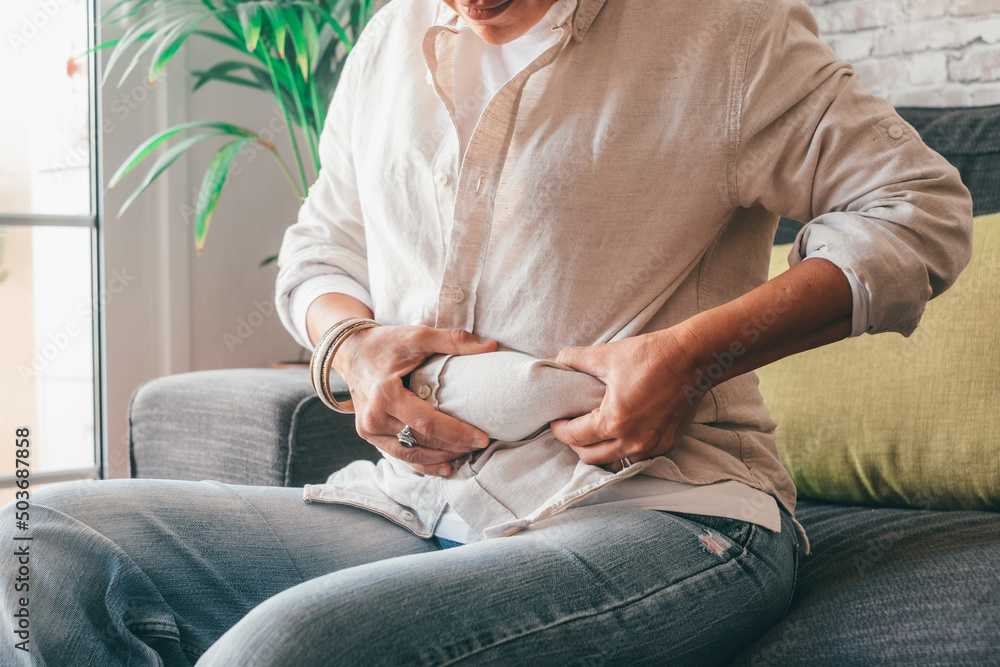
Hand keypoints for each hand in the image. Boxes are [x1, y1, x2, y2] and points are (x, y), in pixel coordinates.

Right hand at [334, 325, 497, 475]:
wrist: (351, 352)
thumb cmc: (386, 343)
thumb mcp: (418, 335)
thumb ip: (453, 340)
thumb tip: (491, 347)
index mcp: (385, 394)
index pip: (428, 423)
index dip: (457, 433)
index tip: (482, 438)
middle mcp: (373, 417)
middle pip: (421, 441)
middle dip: (454, 447)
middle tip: (481, 445)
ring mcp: (368, 429)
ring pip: (410, 454)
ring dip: (440, 458)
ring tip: (466, 455)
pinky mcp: (368, 434)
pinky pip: (399, 454)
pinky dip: (423, 463)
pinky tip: (444, 466)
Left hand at [549, 328, 706, 470]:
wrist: (694, 358)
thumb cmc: (651, 355)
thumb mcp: (607, 355)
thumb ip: (575, 359)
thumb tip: (556, 359)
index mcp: (615, 421)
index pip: (576, 437)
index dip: (559, 429)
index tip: (555, 421)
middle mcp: (634, 441)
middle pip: (592, 457)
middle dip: (575, 445)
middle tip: (570, 429)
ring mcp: (653, 446)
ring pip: (615, 461)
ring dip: (599, 452)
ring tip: (592, 435)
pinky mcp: (668, 443)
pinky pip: (638, 457)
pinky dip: (623, 451)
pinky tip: (618, 437)